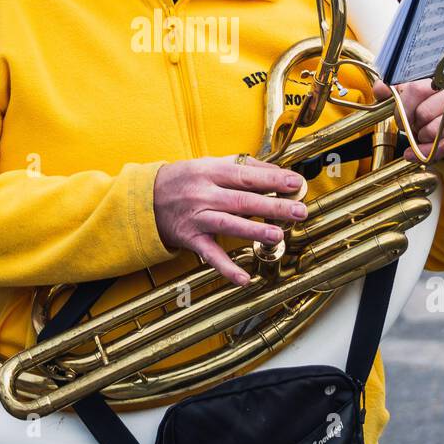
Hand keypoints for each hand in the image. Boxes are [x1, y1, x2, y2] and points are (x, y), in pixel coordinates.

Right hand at [153, 157, 307, 285]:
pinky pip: (210, 255)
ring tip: (278, 235)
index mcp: (211, 172)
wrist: (144, 199)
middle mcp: (204, 194)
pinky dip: (226, 268)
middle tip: (299, 210)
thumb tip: (275, 170)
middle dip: (273, 205)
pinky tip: (244, 278)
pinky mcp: (190, 239)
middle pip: (242, 200)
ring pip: (229, 224)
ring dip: (254, 230)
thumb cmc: (184, 180)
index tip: (296, 183)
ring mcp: (197, 218)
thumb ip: (241, 167)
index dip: (273, 179)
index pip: (246, 175)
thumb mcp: (208, 165)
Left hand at [372, 78, 443, 161]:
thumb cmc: (442, 112)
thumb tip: (379, 89)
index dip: (402, 108)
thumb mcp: (421, 98)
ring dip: (422, 139)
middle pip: (423, 112)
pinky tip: (419, 154)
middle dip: (412, 125)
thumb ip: (399, 92)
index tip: (400, 117)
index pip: (414, 89)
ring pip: (433, 130)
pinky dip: (428, 153)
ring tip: (426, 136)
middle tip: (415, 128)